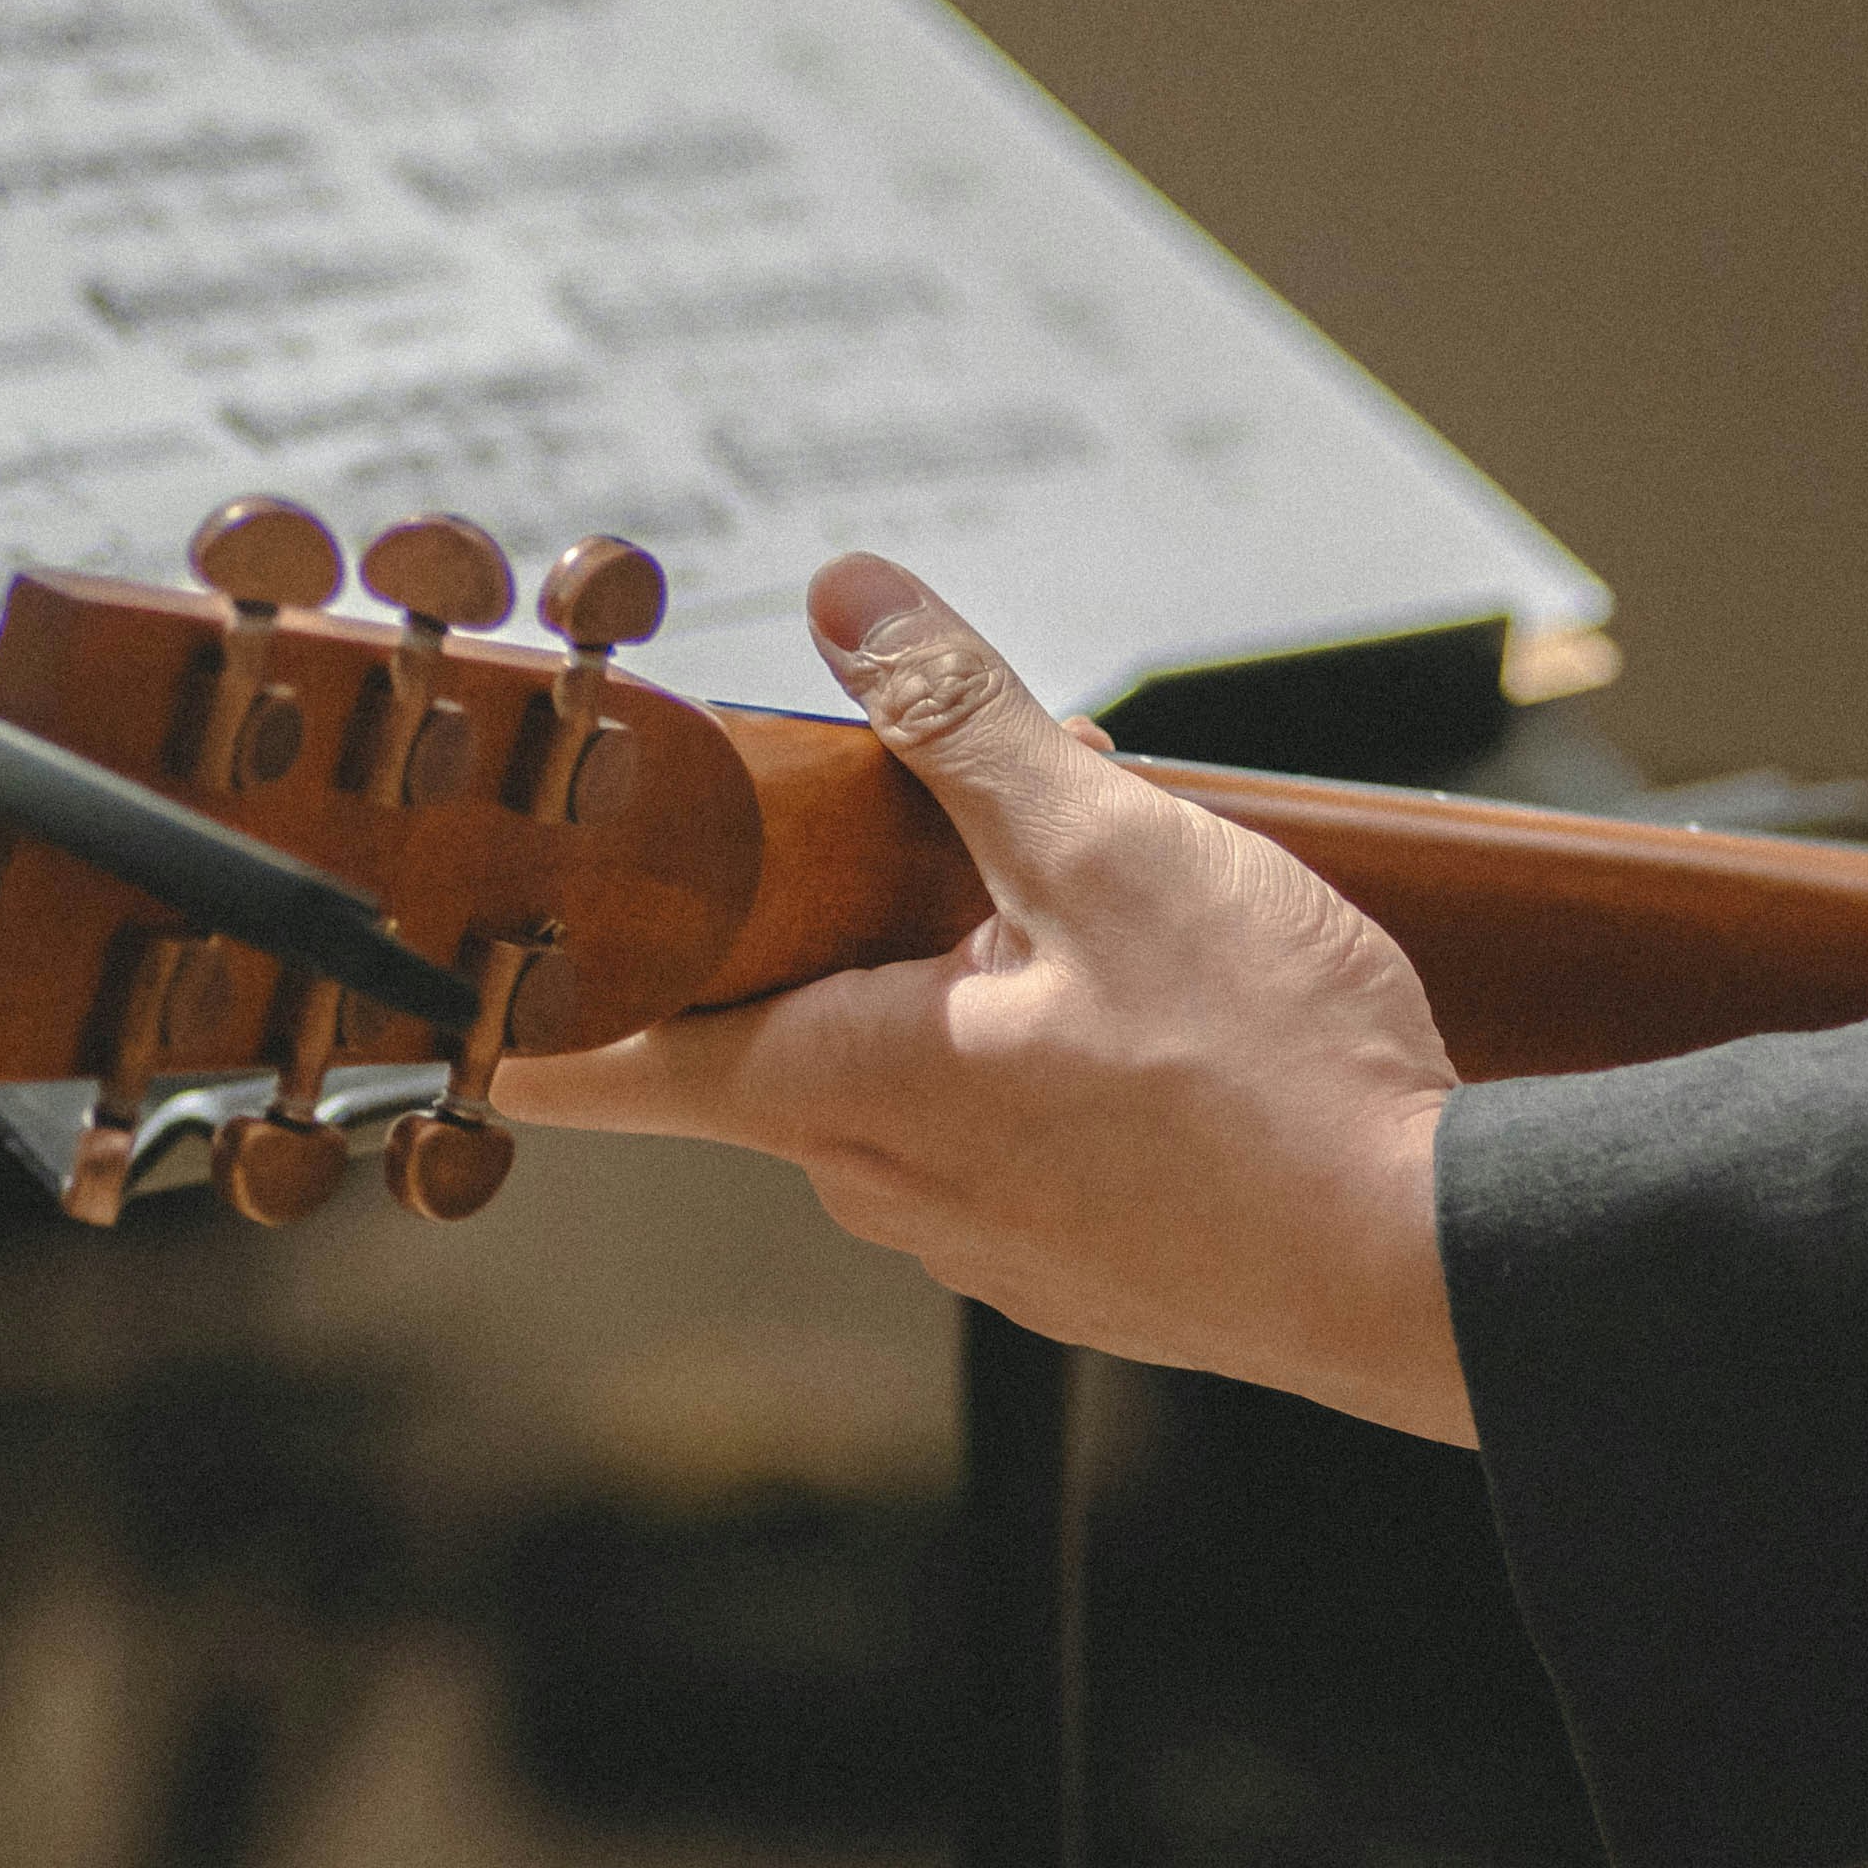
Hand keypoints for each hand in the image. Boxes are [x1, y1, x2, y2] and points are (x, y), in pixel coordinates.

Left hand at [500, 555, 1475, 1441]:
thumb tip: (848, 598)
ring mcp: (983, 1243)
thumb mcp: (1105, 846)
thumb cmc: (1263, 1075)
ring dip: (948, 991)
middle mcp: (881, 1186)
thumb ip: (962, 718)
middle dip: (820, 930)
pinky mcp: (1078, 1269)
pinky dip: (1037, 1066)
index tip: (445, 981)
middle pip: (779, 1038)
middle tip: (895, 826)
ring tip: (1078, 912)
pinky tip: (1154, 1017)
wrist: (1423, 1269)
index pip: (614, 1058)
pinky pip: (1005, 1142)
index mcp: (843, 1085)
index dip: (524, 1011)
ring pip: (904, 1084)